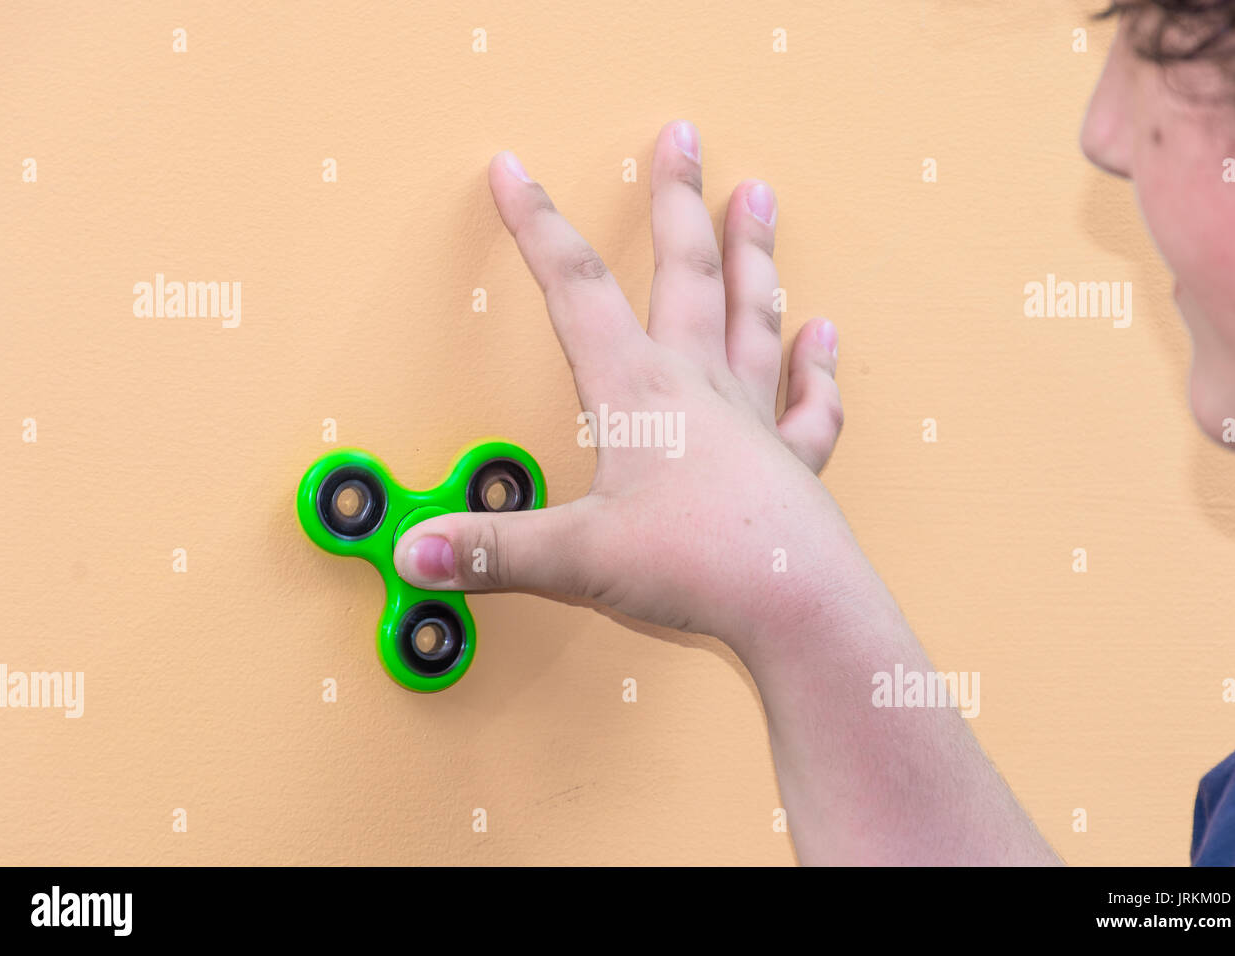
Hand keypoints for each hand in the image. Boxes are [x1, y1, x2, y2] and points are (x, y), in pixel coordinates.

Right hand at [395, 120, 865, 665]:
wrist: (797, 604)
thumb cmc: (697, 569)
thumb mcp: (575, 559)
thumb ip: (490, 551)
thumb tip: (413, 551)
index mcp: (638, 392)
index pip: (576, 288)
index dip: (537, 226)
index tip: (515, 171)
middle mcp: (698, 388)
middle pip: (685, 271)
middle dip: (676, 199)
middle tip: (683, 137)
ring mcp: (752, 419)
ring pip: (751, 315)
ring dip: (753, 254)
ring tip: (757, 197)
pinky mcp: (790, 462)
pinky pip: (807, 405)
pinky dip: (814, 371)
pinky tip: (821, 335)